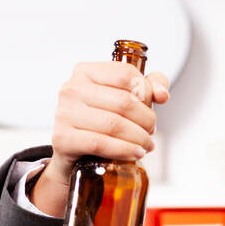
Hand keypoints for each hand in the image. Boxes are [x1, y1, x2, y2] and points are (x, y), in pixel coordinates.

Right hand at [46, 62, 169, 183]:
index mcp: (86, 71)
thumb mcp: (125, 97)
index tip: (150, 107)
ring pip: (114, 124)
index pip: (125, 74)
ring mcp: (64, 113)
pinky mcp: (62, 138)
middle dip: (146, 119)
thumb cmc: (101, 119)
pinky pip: (100, 143)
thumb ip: (150, 86)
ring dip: (138, 138)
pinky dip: (123, 150)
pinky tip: (135, 153)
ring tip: (146, 145)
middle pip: (123, 101)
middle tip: (151, 131)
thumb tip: (162, 94)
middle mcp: (72, 88)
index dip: (146, 92)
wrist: (74, 150)